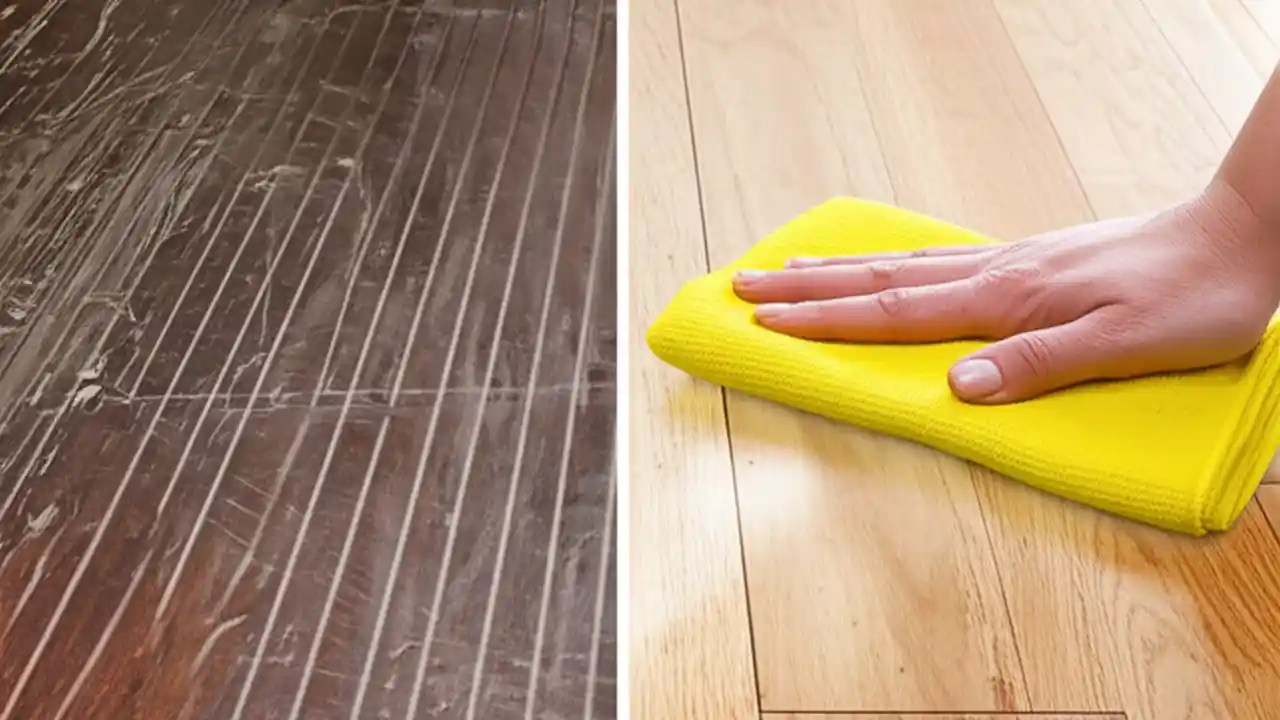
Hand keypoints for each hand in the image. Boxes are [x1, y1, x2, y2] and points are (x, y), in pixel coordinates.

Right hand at [732, 183, 1279, 403]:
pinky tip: (879, 266)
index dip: (827, 321)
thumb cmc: (1193, 296)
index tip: (765, 322)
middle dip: (806, 287)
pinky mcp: (1029, 258)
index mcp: (1008, 298)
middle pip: (879, 279)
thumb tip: (958, 387)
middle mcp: (996, 272)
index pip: (896, 312)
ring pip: (902, 263)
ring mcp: (1009, 259)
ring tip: (787, 269)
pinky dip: (888, 262)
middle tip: (743, 285)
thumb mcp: (1125, 344)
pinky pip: (936, 258)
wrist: (1240, 235)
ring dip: (837, 271)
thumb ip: (1039, 364)